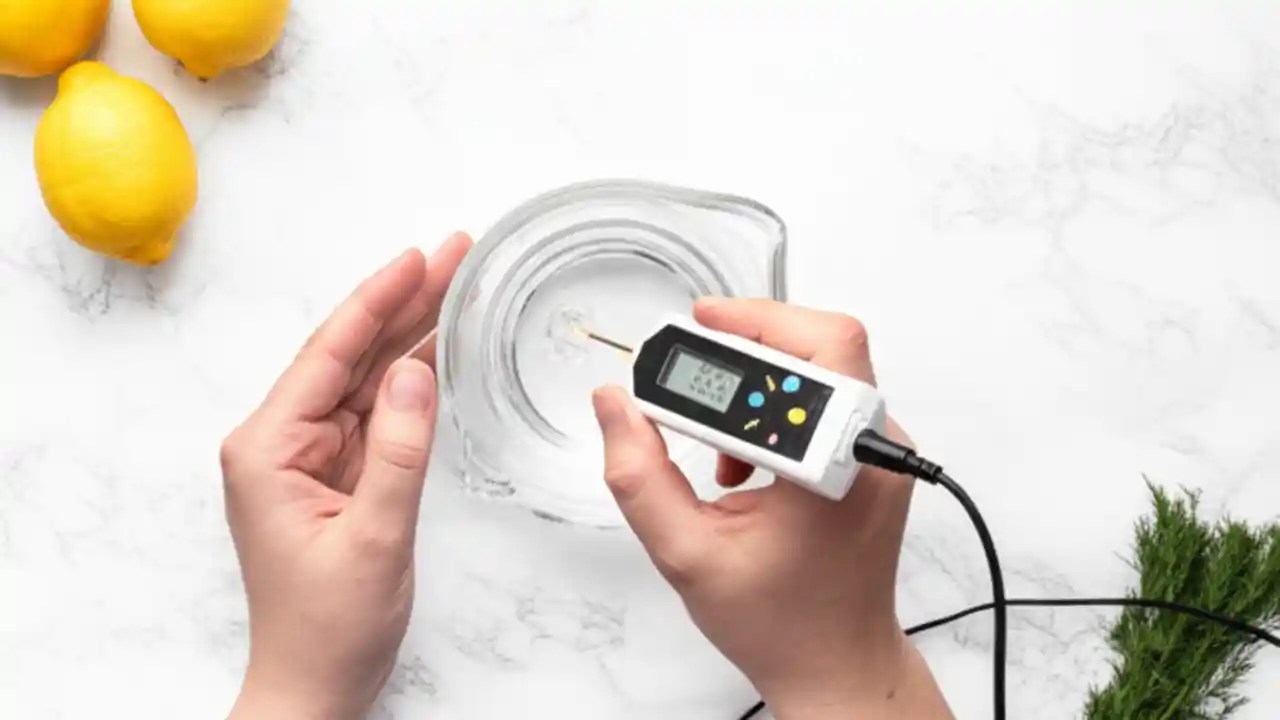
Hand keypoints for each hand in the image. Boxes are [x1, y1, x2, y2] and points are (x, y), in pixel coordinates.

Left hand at [220, 234, 471, 719]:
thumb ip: (398, 450)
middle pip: (348, 354)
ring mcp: (308, 457)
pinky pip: (375, 414)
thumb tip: (417, 373)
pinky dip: (408, 380)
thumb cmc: (328, 627)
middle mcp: (280, 443)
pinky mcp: (334, 474)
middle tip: (453, 255)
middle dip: (401, 302)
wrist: (315, 685)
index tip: (417, 257)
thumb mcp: (374, 538)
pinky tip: (436, 347)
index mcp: (268, 449)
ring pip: (364, 378)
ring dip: (409, 334)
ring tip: (455, 284)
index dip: (377, 300)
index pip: (329, 355)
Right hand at [591, 298, 952, 719]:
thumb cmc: (779, 622)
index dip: (751, 324)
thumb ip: (638, 474)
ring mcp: (882, 455)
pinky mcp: (875, 462)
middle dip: (753, 340)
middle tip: (698, 355)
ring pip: (830, 369)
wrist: (834, 663)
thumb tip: (614, 405)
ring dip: (765, 380)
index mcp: (836, 470)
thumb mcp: (686, 552)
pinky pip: (831, 402)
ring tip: (718, 440)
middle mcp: (874, 452)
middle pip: (827, 344)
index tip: (694, 326)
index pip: (810, 356)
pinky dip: (780, 409)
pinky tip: (744, 460)